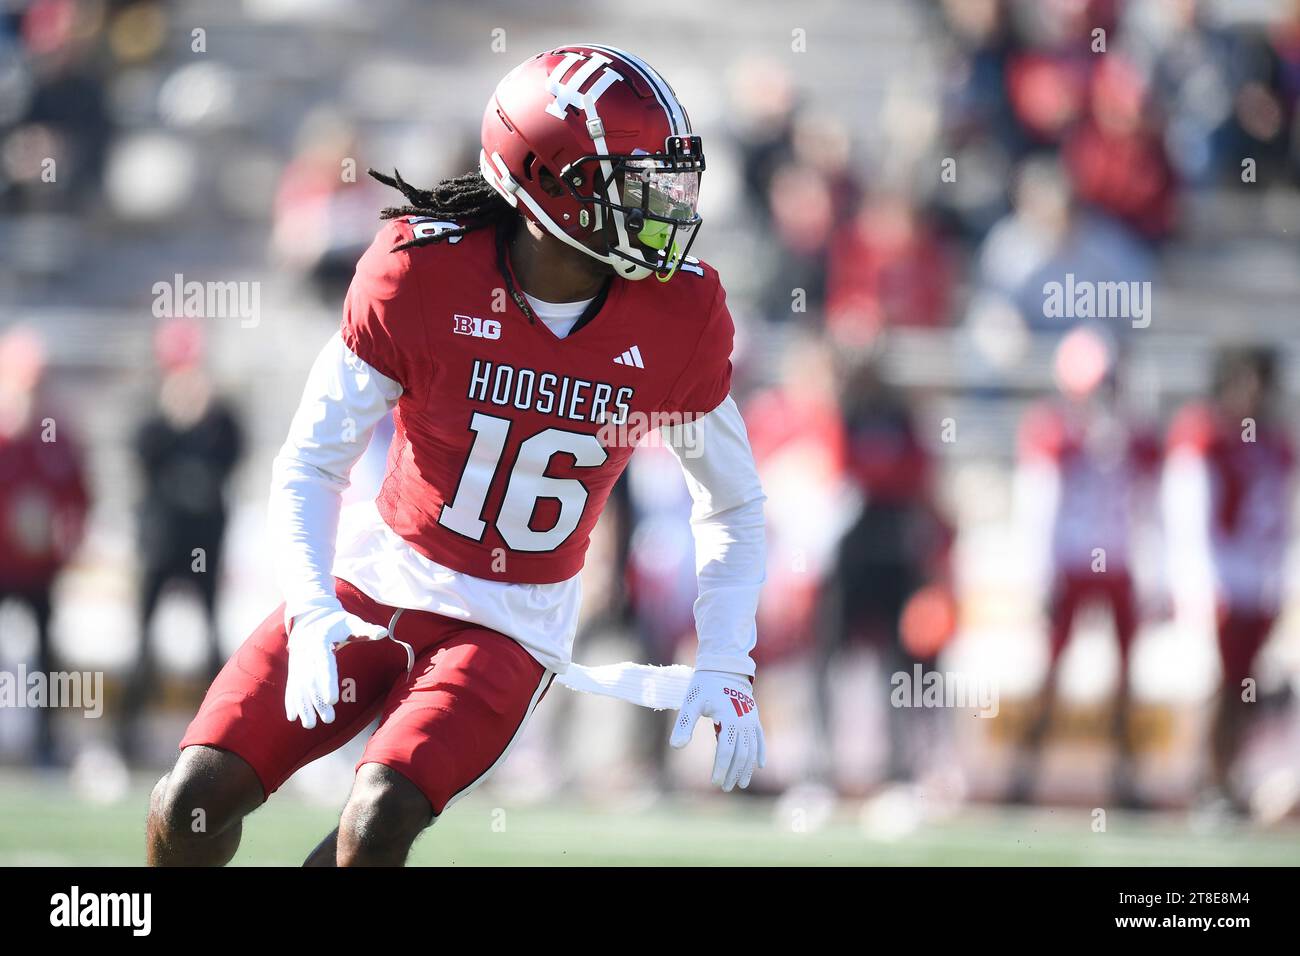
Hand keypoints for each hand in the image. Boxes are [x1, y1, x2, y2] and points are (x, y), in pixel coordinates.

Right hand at [284, 605, 387, 728]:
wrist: (311, 616)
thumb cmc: (337, 621)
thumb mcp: (352, 622)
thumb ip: (367, 629)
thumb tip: (384, 632)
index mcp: (320, 641)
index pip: (324, 665)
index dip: (327, 683)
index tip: (332, 700)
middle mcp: (306, 653)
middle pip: (312, 680)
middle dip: (318, 701)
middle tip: (328, 719)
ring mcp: (298, 661)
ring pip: (300, 687)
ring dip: (304, 706)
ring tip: (310, 725)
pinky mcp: (295, 668)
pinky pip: (293, 686)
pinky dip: (292, 701)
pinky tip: (293, 717)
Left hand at [669, 669, 765, 791]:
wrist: (724, 666)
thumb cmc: (705, 684)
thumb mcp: (691, 702)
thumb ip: (684, 724)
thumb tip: (675, 746)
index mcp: (730, 720)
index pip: (726, 751)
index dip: (721, 768)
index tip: (715, 782)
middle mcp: (744, 722)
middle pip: (741, 754)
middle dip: (734, 772)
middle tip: (726, 787)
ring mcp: (751, 720)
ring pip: (752, 749)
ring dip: (747, 768)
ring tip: (742, 783)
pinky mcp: (753, 717)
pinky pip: (760, 738)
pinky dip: (760, 752)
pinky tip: (760, 765)